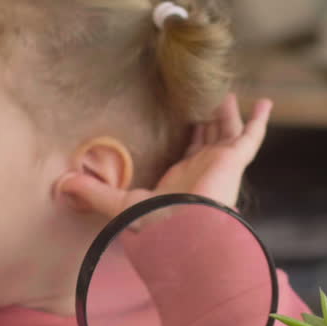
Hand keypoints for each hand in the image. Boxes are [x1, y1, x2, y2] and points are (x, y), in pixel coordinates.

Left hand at [60, 94, 271, 218]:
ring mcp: (220, 164)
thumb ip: (92, 192)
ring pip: (227, 131)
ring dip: (227, 113)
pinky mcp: (233, 160)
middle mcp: (202, 169)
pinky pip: (251, 137)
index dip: (185, 132)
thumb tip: (60, 185)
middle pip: (207, 137)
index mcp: (180, 179)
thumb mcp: (117, 203)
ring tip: (226, 92)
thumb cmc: (155, 225)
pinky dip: (259, 121)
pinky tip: (266, 103)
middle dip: (207, 117)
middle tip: (205, 95)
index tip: (180, 113)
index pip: (185, 150)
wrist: (184, 233)